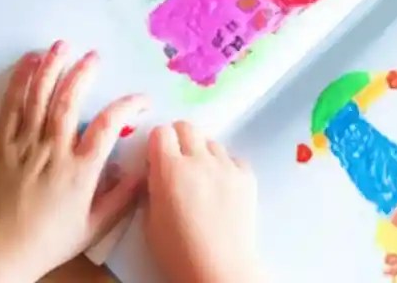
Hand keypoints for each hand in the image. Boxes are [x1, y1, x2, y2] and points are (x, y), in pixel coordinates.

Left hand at [0, 41, 147, 282]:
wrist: (0, 250)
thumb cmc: (48, 241)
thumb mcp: (94, 226)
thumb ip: (122, 198)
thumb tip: (144, 172)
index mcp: (78, 172)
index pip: (106, 127)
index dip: (126, 107)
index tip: (141, 99)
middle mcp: (51, 152)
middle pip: (68, 101)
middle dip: (82, 73)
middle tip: (94, 56)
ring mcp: (24, 145)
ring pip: (38, 97)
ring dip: (51, 67)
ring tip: (61, 46)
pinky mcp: (2, 145)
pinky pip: (11, 107)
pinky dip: (19, 81)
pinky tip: (29, 63)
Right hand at [145, 122, 264, 282]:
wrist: (219, 270)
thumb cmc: (178, 252)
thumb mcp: (149, 220)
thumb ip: (151, 189)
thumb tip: (155, 174)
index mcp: (169, 169)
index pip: (161, 132)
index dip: (157, 143)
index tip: (156, 157)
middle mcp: (198, 160)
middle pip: (187, 127)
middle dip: (179, 139)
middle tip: (177, 160)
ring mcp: (226, 167)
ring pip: (211, 142)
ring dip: (203, 153)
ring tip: (202, 177)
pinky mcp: (246, 178)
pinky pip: (233, 159)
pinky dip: (226, 167)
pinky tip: (221, 186)